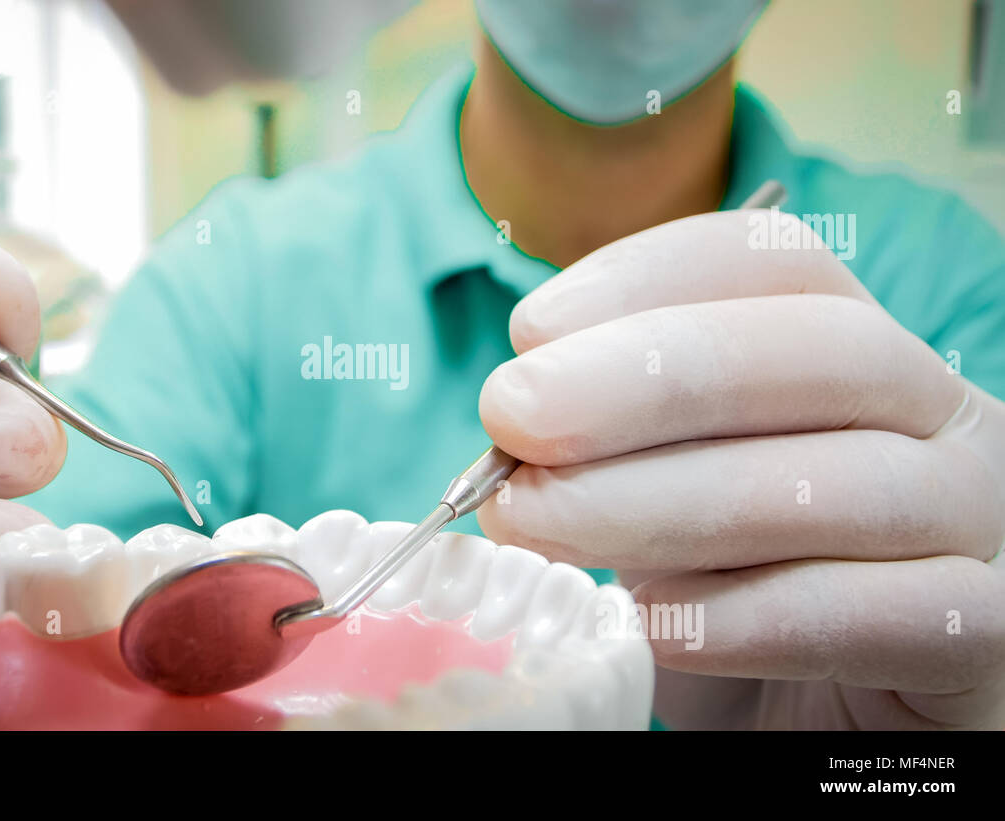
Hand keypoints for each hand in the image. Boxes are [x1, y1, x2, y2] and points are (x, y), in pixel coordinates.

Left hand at [477, 208, 1004, 728]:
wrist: (822, 721)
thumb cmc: (731, 589)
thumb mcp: (660, 494)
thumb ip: (606, 450)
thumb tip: (513, 426)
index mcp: (857, 353)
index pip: (778, 263)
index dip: (650, 279)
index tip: (530, 332)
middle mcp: (939, 415)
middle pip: (822, 350)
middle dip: (648, 377)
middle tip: (513, 415)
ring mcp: (979, 522)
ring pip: (844, 483)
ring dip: (665, 499)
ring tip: (540, 521)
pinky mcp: (984, 639)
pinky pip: (881, 613)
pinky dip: (751, 616)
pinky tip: (652, 621)